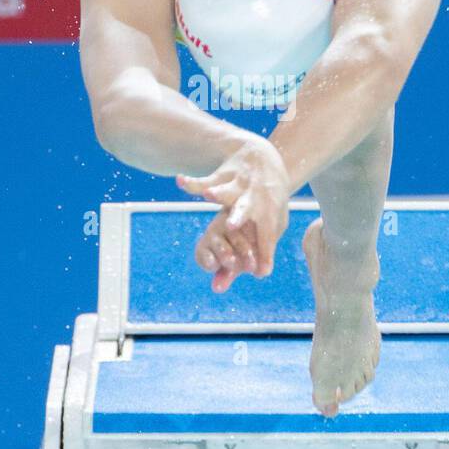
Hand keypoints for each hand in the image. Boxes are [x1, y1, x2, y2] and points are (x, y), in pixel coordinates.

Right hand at [176, 139, 291, 291]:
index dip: (264, 254)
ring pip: (226, 191)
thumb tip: (217, 288)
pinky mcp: (223, 176)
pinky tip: (180, 181)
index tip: (261, 271)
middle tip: (233, 225)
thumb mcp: (266, 232)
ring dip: (217, 194)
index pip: (266, 237)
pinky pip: (205, 180)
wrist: (265, 161)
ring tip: (208, 195)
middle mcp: (253, 199)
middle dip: (239, 217)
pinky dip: (192, 183)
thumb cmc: (267, 207)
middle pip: (245, 209)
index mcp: (269, 214)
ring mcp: (238, 186)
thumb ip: (240, 261)